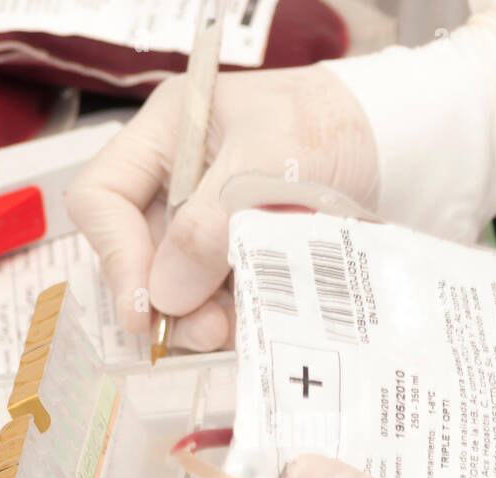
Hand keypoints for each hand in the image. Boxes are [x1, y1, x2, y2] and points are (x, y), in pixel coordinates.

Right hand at [65, 66, 377, 351]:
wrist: (392, 141)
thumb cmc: (329, 128)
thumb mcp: (266, 167)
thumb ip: (210, 228)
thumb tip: (164, 295)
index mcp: (164, 135)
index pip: (102, 198)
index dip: (116, 255)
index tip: (146, 306)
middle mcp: (173, 180)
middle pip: (135, 252)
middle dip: (164, 298)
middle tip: (203, 330)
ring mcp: (204, 220)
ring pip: (175, 284)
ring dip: (196, 316)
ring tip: (231, 331)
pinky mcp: (236, 254)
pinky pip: (214, 295)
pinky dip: (228, 315)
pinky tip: (251, 326)